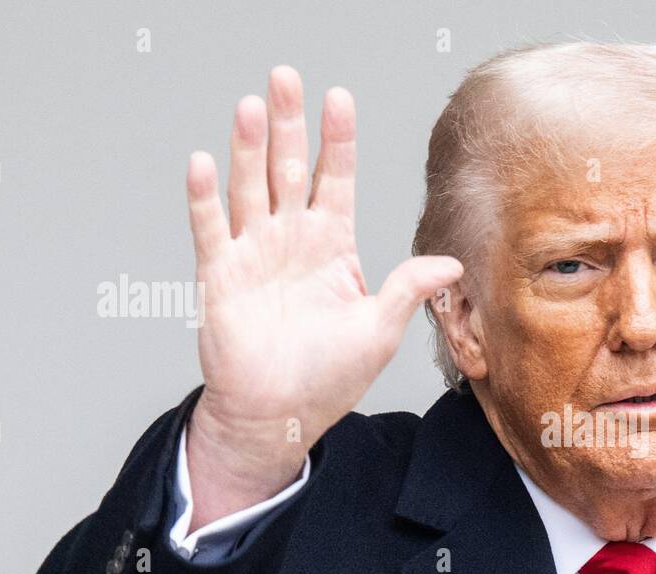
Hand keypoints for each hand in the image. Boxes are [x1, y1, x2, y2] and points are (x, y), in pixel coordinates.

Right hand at [183, 66, 461, 528]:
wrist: (281, 413)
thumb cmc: (329, 376)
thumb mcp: (380, 330)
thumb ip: (409, 288)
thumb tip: (452, 262)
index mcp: (331, 247)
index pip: (334, 180)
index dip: (336, 141)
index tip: (339, 98)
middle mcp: (290, 241)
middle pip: (287, 169)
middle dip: (288, 124)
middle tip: (286, 77)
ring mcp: (253, 254)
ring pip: (249, 188)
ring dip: (249, 148)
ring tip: (253, 106)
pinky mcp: (220, 276)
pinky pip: (211, 229)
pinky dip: (204, 197)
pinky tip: (203, 162)